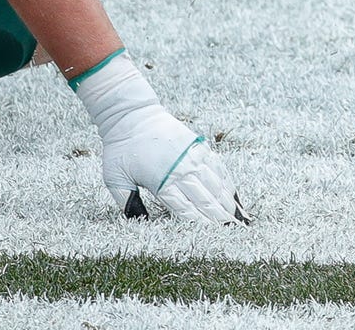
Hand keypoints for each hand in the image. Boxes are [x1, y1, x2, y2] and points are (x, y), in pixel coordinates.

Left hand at [74, 51, 245, 223]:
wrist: (132, 115)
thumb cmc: (120, 148)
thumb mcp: (115, 179)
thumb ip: (127, 203)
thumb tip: (139, 223)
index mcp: (162, 181)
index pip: (186, 210)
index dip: (200, 225)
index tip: (212, 238)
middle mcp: (182, 169)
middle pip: (206, 200)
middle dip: (220, 219)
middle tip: (234, 234)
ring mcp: (193, 157)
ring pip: (216, 185)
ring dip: (228, 203)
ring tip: (239, 219)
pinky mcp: (198, 146)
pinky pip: (218, 167)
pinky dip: (227, 182)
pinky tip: (233, 194)